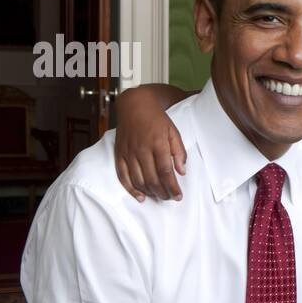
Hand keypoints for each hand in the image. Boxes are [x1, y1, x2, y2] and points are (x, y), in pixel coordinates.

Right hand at [114, 86, 186, 201]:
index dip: (172, 187)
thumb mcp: (173, 131)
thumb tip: (182, 171)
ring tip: (158, 196)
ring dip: (149, 192)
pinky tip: (140, 196)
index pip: (166, 172)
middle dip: (163, 192)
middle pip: (152, 179)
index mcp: (158, 144)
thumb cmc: (157, 119)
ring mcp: (129, 153)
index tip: (178, 196)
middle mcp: (142, 150)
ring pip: (138, 180)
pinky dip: (130, 189)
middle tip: (170, 197)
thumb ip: (179, 152)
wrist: (134, 105)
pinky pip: (122, 176)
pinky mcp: (119, 154)